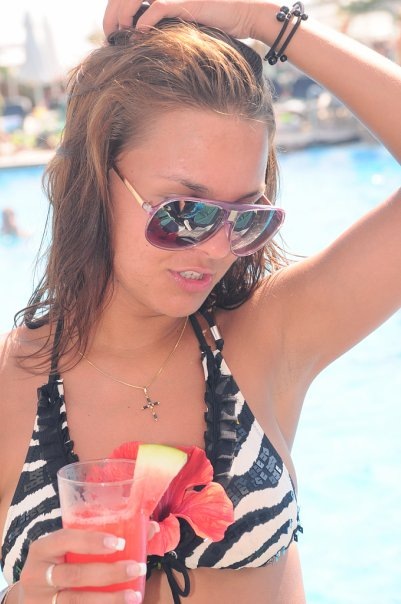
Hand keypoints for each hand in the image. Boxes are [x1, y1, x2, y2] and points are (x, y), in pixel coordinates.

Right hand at [14, 524, 158, 602]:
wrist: (32, 595)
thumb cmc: (60, 561)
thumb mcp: (71, 547)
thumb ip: (104, 537)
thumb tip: (150, 527)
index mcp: (42, 548)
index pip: (65, 539)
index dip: (92, 541)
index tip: (120, 544)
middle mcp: (36, 575)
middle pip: (75, 575)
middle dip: (110, 573)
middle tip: (137, 568)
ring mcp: (40, 601)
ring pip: (76, 601)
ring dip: (109, 599)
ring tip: (134, 595)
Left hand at [103, 0, 273, 40]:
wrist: (242, 15)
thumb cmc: (213, 22)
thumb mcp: (180, 21)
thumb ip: (161, 23)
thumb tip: (138, 37)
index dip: (113, 9)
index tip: (111, 31)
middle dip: (113, 14)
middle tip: (111, 35)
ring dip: (124, 15)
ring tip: (122, 33)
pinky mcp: (186, 2)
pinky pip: (158, 7)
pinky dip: (146, 20)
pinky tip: (140, 33)